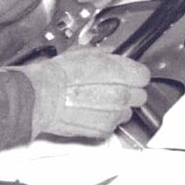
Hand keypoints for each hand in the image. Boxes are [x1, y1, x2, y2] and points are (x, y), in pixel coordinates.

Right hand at [17, 49, 150, 140]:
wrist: (41, 97)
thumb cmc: (58, 75)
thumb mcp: (83, 53)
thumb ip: (103, 55)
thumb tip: (109, 55)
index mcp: (120, 73)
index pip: (143, 76)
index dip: (134, 75)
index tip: (127, 75)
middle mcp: (121, 95)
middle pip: (139, 96)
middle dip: (129, 92)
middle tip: (113, 88)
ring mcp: (113, 115)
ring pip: (127, 112)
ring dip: (117, 108)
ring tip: (97, 101)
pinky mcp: (103, 130)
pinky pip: (112, 125)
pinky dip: (104, 120)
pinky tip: (90, 112)